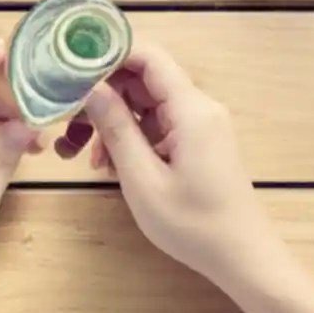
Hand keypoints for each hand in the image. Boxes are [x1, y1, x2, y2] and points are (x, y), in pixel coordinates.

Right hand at [60, 43, 279, 283]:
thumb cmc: (194, 225)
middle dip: (105, 94)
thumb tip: (91, 88)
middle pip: (144, 79)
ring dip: (115, 121)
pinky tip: (112, 164)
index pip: (149, 57)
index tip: (73, 68)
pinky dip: (132, 137)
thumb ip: (117, 129)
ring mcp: (200, 125)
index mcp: (191, 110)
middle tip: (70, 121)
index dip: (109, 54)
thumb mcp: (143, 179)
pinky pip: (158, 125)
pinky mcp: (198, 142)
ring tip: (89, 156)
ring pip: (147, 104)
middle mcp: (199, 108)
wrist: (242, 258)